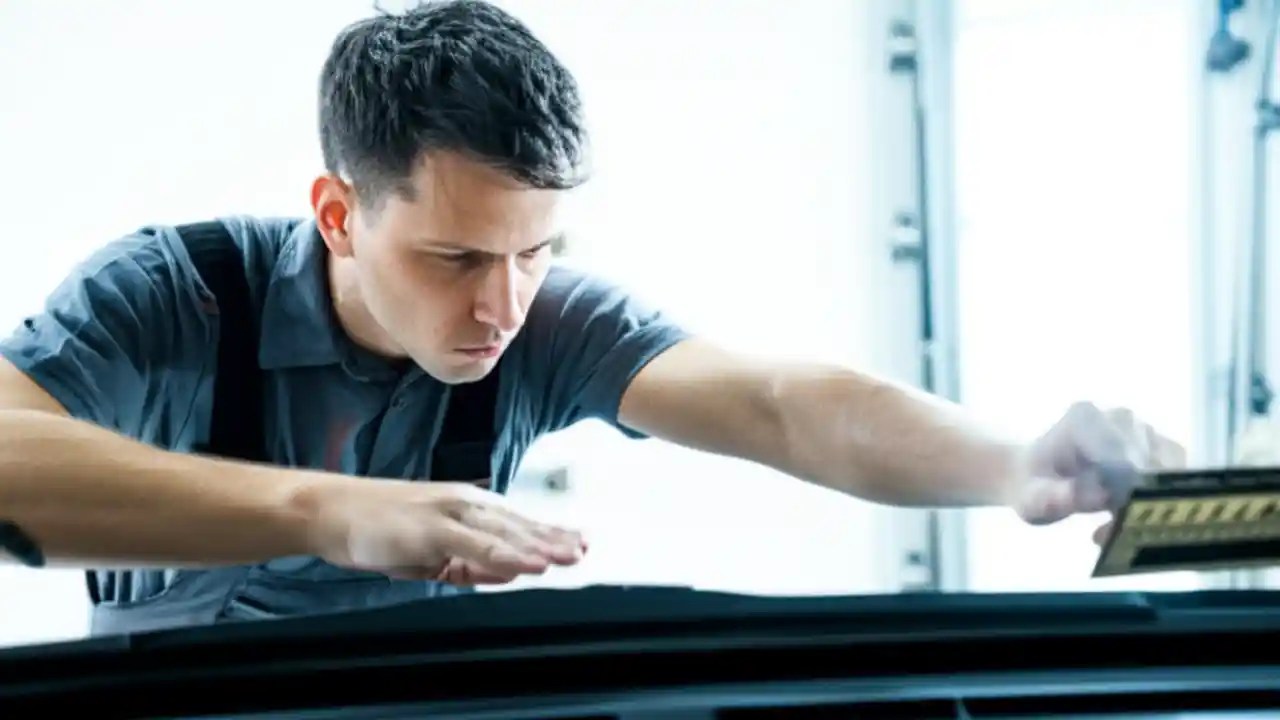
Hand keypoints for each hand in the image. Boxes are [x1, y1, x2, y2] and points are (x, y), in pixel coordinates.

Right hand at [298, 477, 586, 584]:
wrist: (333, 512)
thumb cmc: (379, 529)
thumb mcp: (433, 553)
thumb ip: (471, 563)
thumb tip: (507, 573)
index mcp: (467, 507)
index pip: (517, 521)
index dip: (549, 532)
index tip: (580, 541)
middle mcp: (465, 504)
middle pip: (519, 524)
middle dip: (555, 538)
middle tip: (587, 548)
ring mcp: (450, 513)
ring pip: (506, 533)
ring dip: (541, 544)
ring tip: (571, 555)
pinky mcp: (434, 528)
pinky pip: (479, 545)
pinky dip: (508, 553)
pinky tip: (531, 562)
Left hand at [1011, 402, 1185, 543]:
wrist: (1040, 474)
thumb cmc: (1034, 486)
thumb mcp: (1032, 499)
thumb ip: (1054, 498)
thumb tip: (1097, 495)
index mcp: (1085, 418)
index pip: (1123, 460)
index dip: (1122, 497)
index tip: (1103, 528)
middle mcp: (1121, 417)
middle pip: (1148, 468)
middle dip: (1132, 507)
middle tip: (1104, 533)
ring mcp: (1145, 429)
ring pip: (1167, 477)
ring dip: (1144, 508)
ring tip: (1107, 525)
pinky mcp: (1163, 447)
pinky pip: (1176, 481)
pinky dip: (1156, 504)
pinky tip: (1123, 516)